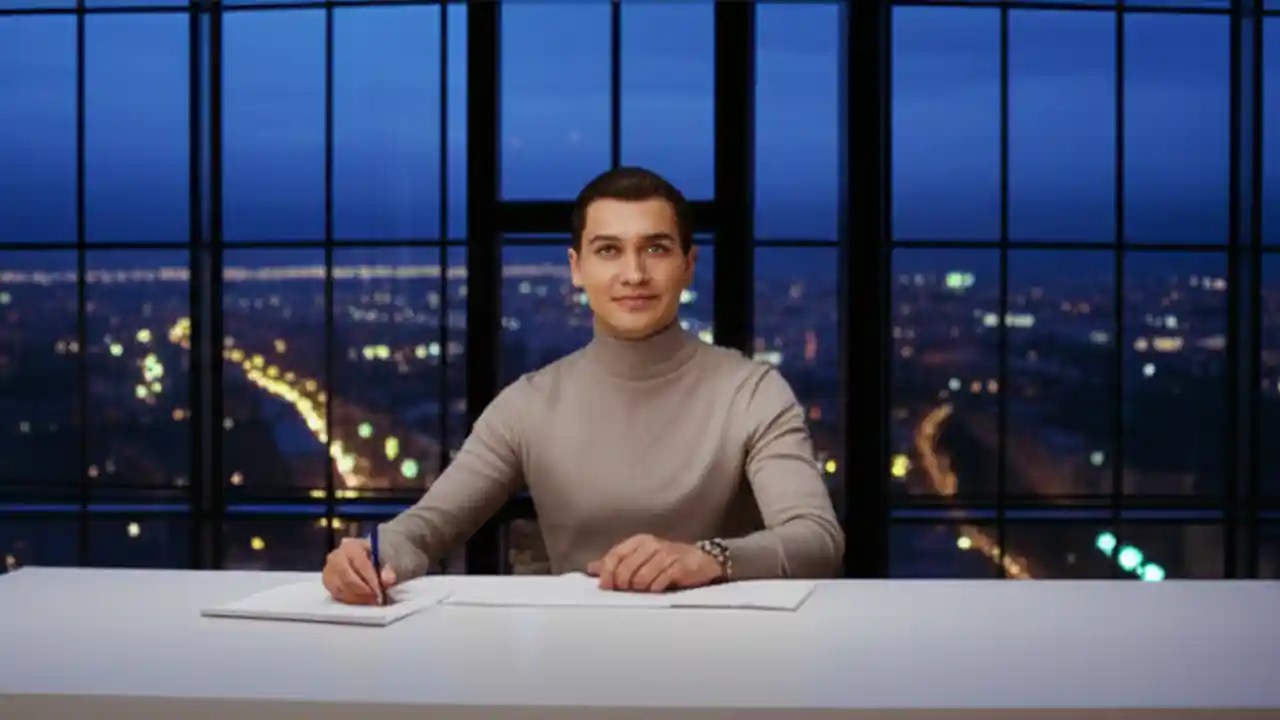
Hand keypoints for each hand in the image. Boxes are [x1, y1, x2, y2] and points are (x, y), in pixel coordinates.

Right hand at [322, 537, 397, 604]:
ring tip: (371, 600)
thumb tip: (388, 580)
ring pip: (341, 589)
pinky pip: (336, 595)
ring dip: (357, 598)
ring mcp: (329, 570)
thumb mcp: (387, 558)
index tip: (380, 592)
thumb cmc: (377, 556)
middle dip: (363, 591)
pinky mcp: (327, 583)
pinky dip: (350, 600)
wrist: (366, 556)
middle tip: (376, 599)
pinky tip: (361, 601)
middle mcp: (336, 557)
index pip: (360, 565)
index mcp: (351, 546)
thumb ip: (389, 569)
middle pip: (348, 579)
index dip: (371, 580)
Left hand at [586, 534, 723, 592]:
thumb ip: (617, 562)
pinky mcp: (680, 566)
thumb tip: (592, 568)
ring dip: (640, 589)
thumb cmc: (669, 561)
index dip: (607, 573)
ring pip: (641, 577)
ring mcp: (667, 554)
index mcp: (640, 541)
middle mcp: (652, 545)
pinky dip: (655, 589)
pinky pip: (659, 582)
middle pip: (625, 569)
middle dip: (622, 585)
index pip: (615, 555)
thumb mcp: (641, 557)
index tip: (606, 587)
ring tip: (644, 591)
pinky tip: (657, 590)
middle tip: (627, 592)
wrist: (704, 560)